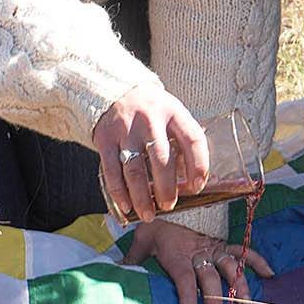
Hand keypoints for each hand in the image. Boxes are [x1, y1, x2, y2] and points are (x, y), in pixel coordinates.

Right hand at [94, 83, 208, 221]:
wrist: (114, 90)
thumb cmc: (151, 110)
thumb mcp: (172, 114)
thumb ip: (182, 140)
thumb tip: (192, 180)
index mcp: (174, 112)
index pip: (193, 139)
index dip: (199, 166)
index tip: (198, 187)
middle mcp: (150, 119)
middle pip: (162, 159)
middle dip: (166, 188)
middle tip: (169, 205)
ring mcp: (126, 129)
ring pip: (135, 169)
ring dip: (142, 197)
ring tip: (148, 214)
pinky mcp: (105, 138)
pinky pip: (111, 171)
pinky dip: (119, 192)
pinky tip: (126, 206)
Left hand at [122, 219, 273, 303]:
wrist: (171, 199)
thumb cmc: (156, 224)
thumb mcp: (141, 240)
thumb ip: (132, 260)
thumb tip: (115, 272)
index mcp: (178, 255)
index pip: (185, 279)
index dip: (188, 297)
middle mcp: (199, 253)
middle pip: (209, 278)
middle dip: (216, 301)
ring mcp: (214, 248)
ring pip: (230, 267)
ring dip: (238, 286)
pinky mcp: (223, 244)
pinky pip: (242, 251)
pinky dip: (257, 260)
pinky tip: (270, 274)